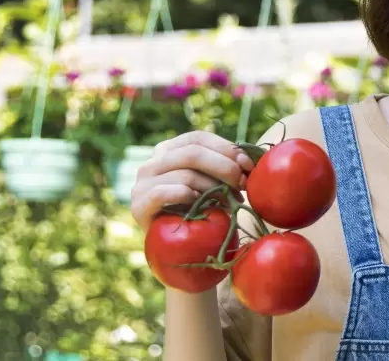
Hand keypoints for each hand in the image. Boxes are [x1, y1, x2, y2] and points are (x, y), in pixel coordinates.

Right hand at [130, 131, 255, 231]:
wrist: (180, 251)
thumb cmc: (201, 212)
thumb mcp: (213, 183)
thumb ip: (224, 166)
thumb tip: (249, 160)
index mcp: (169, 151)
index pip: (198, 138)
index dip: (226, 148)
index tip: (249, 164)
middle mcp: (152, 163)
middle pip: (193, 152)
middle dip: (225, 167)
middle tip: (243, 184)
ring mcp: (142, 184)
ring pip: (185, 174)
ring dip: (214, 187)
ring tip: (228, 201)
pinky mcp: (139, 205)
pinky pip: (166, 192)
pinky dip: (189, 197)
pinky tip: (201, 206)